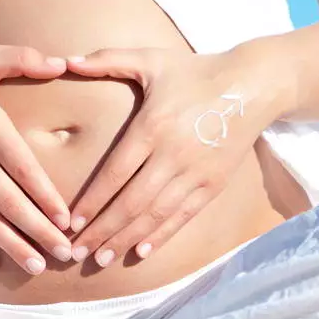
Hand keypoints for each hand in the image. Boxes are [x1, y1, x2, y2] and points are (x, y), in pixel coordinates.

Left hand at [64, 48, 280, 265]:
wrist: (252, 86)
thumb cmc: (195, 72)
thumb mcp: (151, 60)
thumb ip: (107, 60)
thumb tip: (66, 59)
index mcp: (153, 127)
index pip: (115, 173)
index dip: (92, 201)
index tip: (71, 222)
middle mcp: (173, 155)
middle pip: (131, 203)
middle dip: (102, 231)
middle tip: (75, 252)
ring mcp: (195, 174)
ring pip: (155, 215)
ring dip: (126, 240)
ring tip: (101, 259)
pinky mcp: (213, 185)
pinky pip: (182, 216)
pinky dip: (161, 236)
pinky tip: (140, 252)